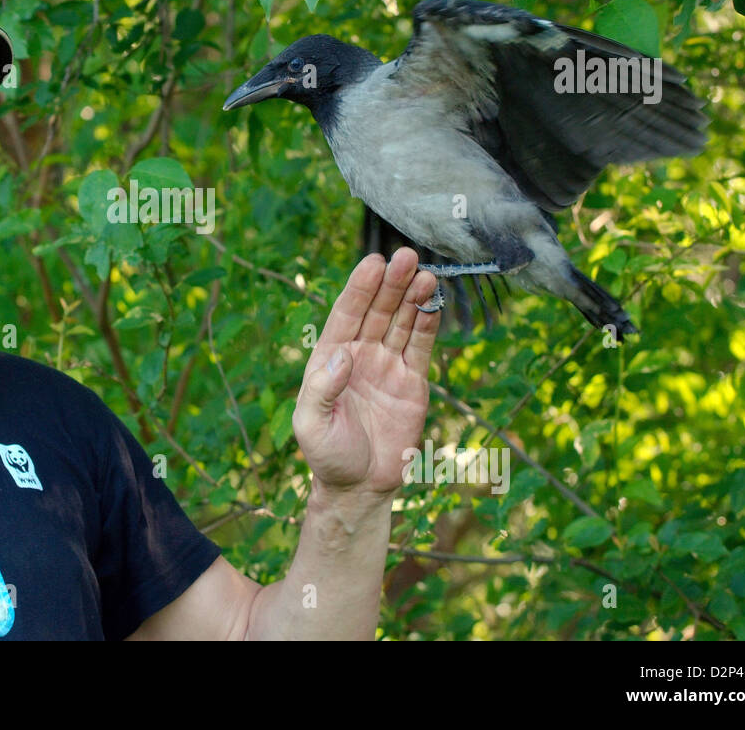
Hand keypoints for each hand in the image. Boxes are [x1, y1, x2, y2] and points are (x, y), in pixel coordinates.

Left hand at [293, 248, 439, 497]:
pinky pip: (421, 347)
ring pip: (402, 323)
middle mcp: (359, 354)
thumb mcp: (310, 424)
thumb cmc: (327, 455)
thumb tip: (343, 353)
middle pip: (378, 310)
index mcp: (330, 357)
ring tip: (426, 274)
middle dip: (391, 283)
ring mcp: (387, 366)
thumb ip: (322, 388)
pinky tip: (434, 302)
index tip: (374, 262)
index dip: (360, 288)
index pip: (346, 313)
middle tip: (407, 256)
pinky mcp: (412, 383)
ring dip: (413, 298)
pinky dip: (429, 325)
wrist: (359, 488)